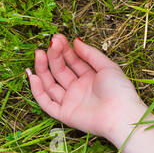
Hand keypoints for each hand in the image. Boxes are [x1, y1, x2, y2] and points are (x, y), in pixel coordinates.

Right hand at [26, 33, 144, 140]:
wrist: (121, 114)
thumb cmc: (119, 90)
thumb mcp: (107, 66)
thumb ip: (90, 54)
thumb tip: (75, 41)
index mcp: (89, 77)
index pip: (72, 61)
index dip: (64, 49)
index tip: (57, 38)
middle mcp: (78, 89)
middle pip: (60, 70)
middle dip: (54, 56)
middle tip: (50, 43)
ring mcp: (70, 101)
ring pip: (50, 84)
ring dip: (43, 69)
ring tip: (39, 53)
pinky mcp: (64, 114)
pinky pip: (46, 103)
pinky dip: (38, 91)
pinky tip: (33, 76)